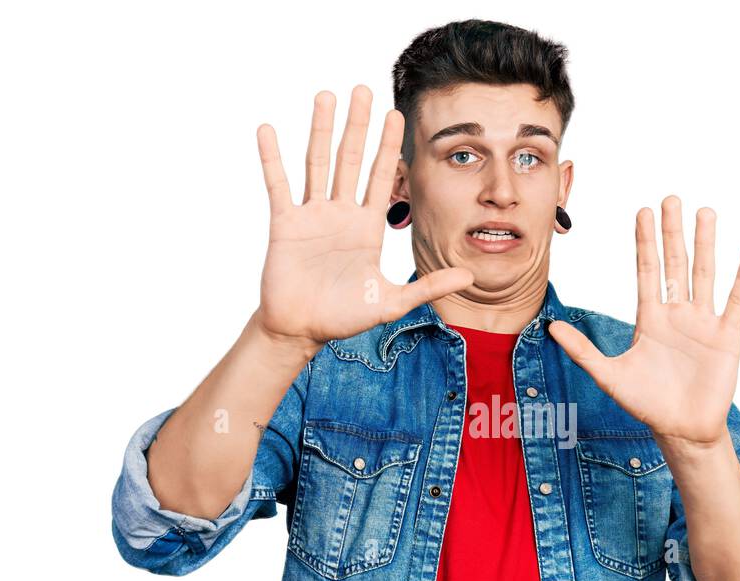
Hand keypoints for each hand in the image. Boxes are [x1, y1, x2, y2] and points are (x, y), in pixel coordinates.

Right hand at [252, 86, 473, 347]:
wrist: (302, 331)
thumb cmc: (343, 317)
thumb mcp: (392, 301)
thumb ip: (429, 286)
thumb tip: (471, 278)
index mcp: (367, 227)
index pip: (382, 177)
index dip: (389, 147)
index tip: (395, 114)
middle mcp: (341, 214)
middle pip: (351, 159)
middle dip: (358, 125)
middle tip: (363, 89)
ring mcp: (312, 216)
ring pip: (317, 163)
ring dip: (321, 129)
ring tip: (326, 95)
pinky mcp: (286, 224)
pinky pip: (278, 185)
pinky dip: (272, 158)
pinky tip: (268, 130)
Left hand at [547, 195, 739, 448]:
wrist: (682, 430)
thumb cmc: (647, 404)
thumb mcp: (609, 375)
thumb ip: (583, 349)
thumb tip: (550, 327)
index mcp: (650, 318)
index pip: (646, 270)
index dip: (644, 242)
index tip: (643, 211)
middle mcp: (677, 314)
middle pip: (675, 264)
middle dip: (672, 232)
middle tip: (671, 198)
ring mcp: (703, 323)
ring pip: (705, 274)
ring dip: (706, 244)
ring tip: (705, 213)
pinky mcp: (727, 336)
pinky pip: (737, 301)